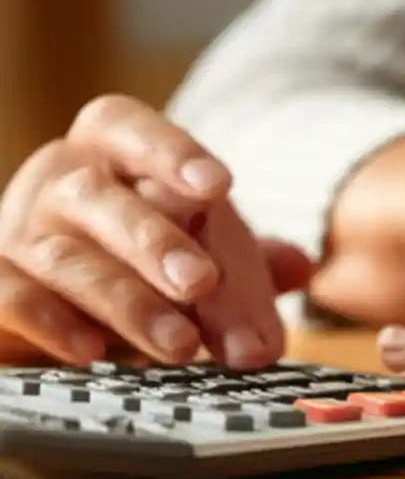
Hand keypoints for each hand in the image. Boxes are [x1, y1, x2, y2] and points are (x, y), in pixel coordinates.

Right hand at [0, 94, 310, 365]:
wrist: (56, 300)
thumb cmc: (140, 261)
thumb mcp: (201, 252)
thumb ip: (249, 262)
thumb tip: (301, 269)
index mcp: (109, 155)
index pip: (126, 127)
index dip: (169, 151)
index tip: (217, 186)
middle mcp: (58, 184)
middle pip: (96, 196)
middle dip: (154, 241)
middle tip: (202, 283)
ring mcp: (18, 235)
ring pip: (64, 258)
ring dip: (127, 302)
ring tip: (182, 344)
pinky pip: (9, 297)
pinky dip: (51, 323)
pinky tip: (93, 351)